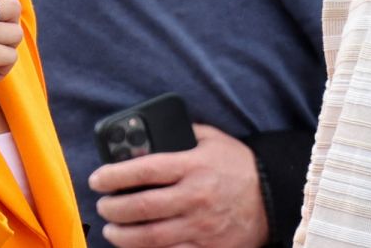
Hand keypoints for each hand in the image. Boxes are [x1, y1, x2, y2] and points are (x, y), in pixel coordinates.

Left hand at [90, 124, 268, 247]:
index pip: (144, 170)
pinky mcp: (208, 247)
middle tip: (103, 206)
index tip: (97, 179)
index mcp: (194, 166)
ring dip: (123, 235)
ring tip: (112, 229)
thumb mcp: (212, 139)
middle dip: (112, 208)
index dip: (114, 175)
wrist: (273, 196)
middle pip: (141, 207)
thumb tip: (146, 134)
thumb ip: (181, 134)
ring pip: (150, 237)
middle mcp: (195, 197)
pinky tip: (136, 245)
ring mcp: (201, 226)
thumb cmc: (237, 166)